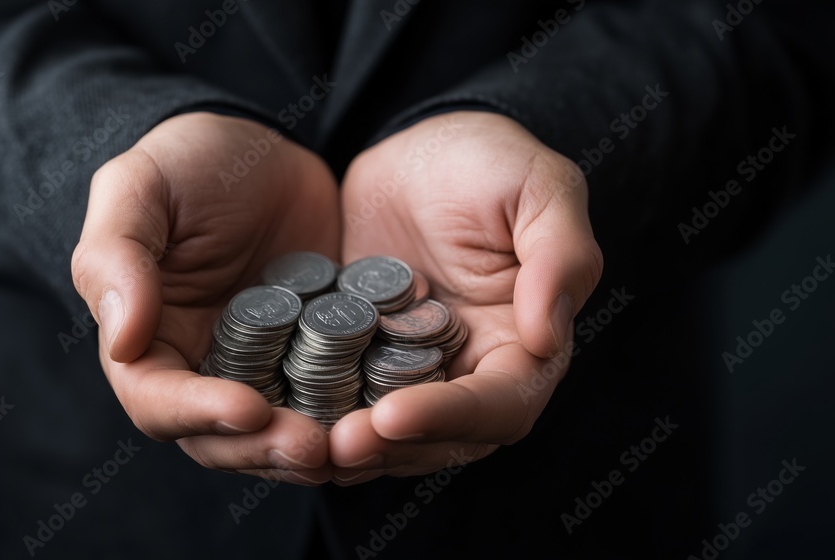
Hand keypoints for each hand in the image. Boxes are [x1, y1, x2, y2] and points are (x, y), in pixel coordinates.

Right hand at [72, 113, 338, 484]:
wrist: (267, 150)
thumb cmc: (188, 161)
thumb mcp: (139, 187)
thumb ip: (116, 257)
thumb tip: (121, 341)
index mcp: (149, 339)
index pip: (157, 401)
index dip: (198, 414)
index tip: (249, 410)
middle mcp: (202, 368)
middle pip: (221, 437)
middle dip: (263, 449)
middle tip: (313, 446)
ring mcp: (264, 370)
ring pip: (278, 433)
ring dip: (311, 448)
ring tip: (353, 446)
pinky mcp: (317, 359)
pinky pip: (333, 399)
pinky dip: (354, 415)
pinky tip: (389, 416)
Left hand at [331, 111, 602, 482]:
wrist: (418, 150)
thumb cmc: (490, 160)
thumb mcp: (539, 188)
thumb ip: (559, 257)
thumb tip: (548, 336)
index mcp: (524, 343)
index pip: (500, 404)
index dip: (450, 418)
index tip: (392, 416)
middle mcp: (471, 371)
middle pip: (441, 438)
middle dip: (390, 447)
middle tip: (335, 446)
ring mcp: (413, 370)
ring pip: (389, 434)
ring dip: (349, 447)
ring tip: (301, 444)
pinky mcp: (362, 358)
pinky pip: (343, 399)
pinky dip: (316, 415)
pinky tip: (275, 416)